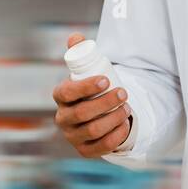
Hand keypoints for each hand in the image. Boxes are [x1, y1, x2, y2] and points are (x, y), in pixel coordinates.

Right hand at [52, 32, 131, 156]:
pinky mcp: (85, 150)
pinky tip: (125, 124)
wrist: (98, 113)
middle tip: (124, 93)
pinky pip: (101, 147)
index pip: (66, 92)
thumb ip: (81, 51)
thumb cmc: (91, 88)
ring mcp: (73, 136)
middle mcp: (63, 118)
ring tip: (127, 107)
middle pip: (81, 113)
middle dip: (105, 103)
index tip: (106, 80)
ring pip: (92, 130)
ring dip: (113, 118)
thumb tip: (75, 37)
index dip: (85, 87)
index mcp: (60, 96)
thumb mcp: (86, 70)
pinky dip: (115, 136)